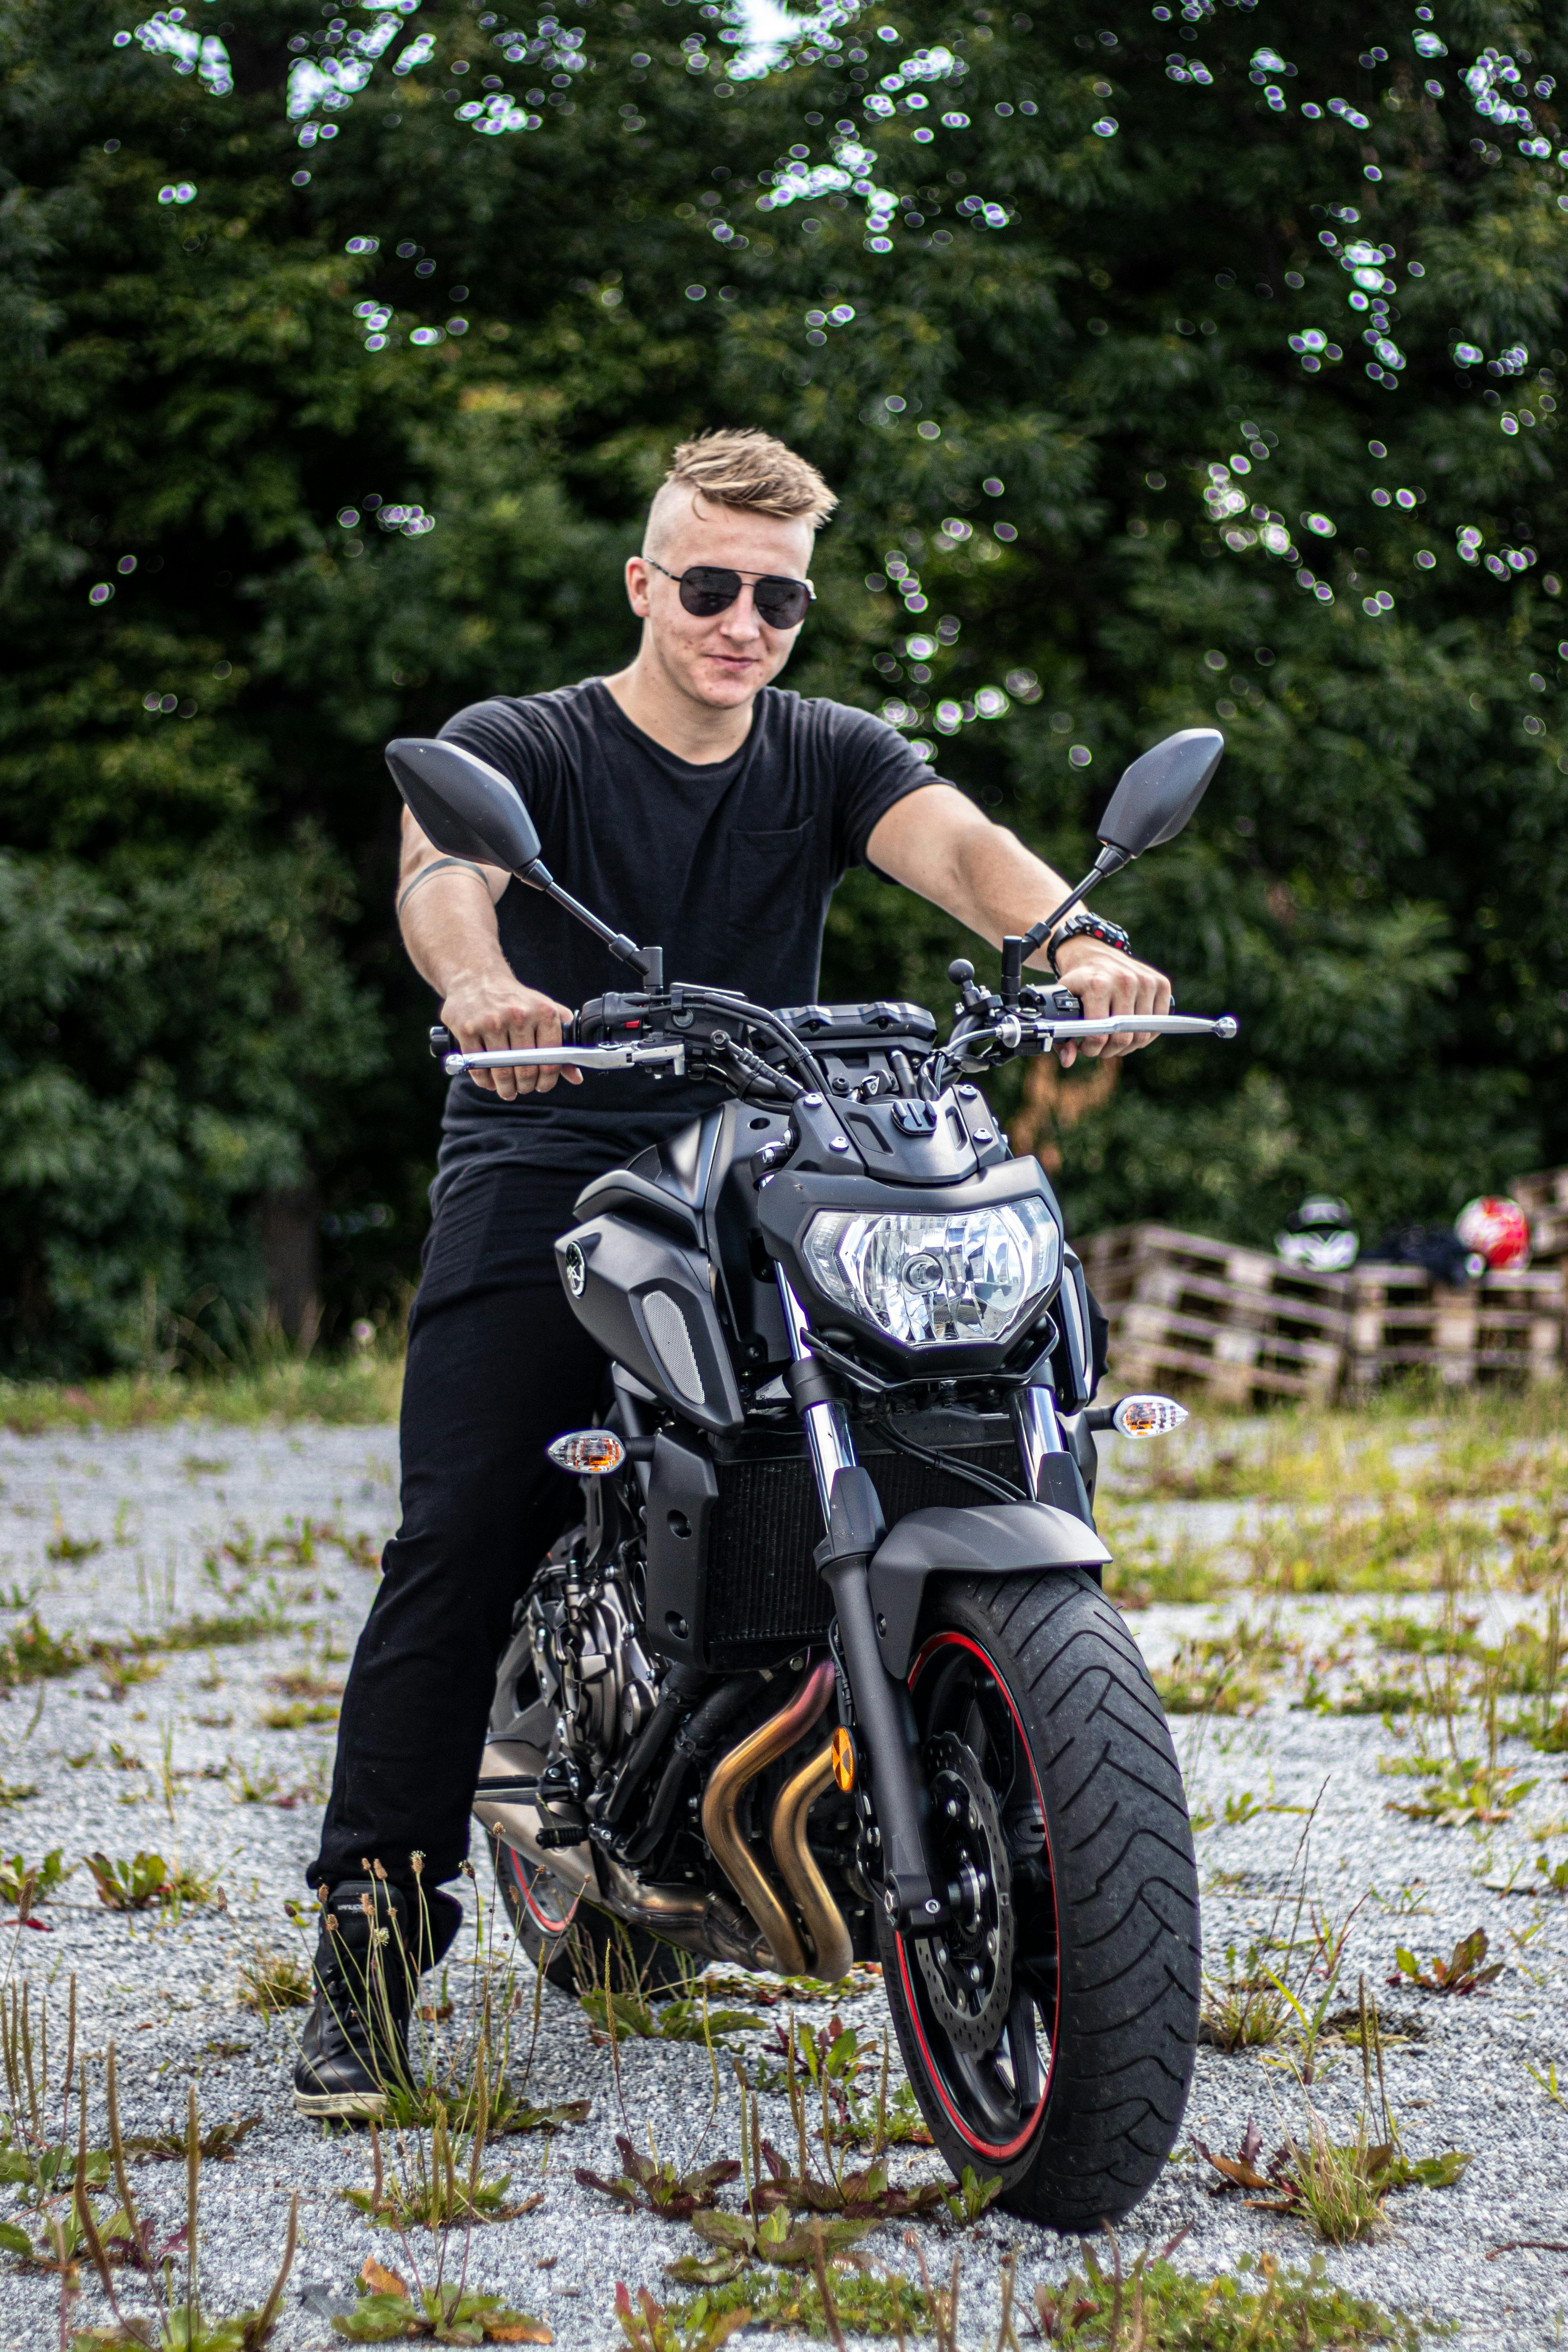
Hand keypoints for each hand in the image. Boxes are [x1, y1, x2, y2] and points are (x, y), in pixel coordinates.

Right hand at [440, 968, 581, 1100]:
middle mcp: (519, 1015)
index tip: (542, 1086)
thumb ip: (563, 1043)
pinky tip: (489, 1081)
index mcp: (543, 1012)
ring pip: (501, 1071)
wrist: (477, 978)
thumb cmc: (516, 1000)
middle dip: (525, 1086)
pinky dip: (484, 1080)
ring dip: (505, 1088)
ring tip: (507, 1090)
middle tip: (523, 1089)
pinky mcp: (467, 1029)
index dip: (548, 1080)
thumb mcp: (544, 1012)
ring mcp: (491, 1022)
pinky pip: (478, 1066)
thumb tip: (576, 1077)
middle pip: (525, 1069)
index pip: (550, 1059)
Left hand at [1051, 939, 1171, 1065]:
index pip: (1100, 1033)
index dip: (1092, 1049)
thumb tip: (1067, 1062)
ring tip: (1114, 1039)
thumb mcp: (1063, 1003)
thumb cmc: (1079, 981)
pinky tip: (1131, 1030)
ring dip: (1128, 1045)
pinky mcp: (1161, 983)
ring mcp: (1146, 981)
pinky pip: (1159, 1023)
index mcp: (1098, 984)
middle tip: (1100, 1047)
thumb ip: (1062, 1034)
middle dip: (1109, 1050)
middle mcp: (1125, 981)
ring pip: (1142, 1034)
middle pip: (1123, 1037)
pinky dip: (1146, 1033)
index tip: (1085, 1047)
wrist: (1094, 952)